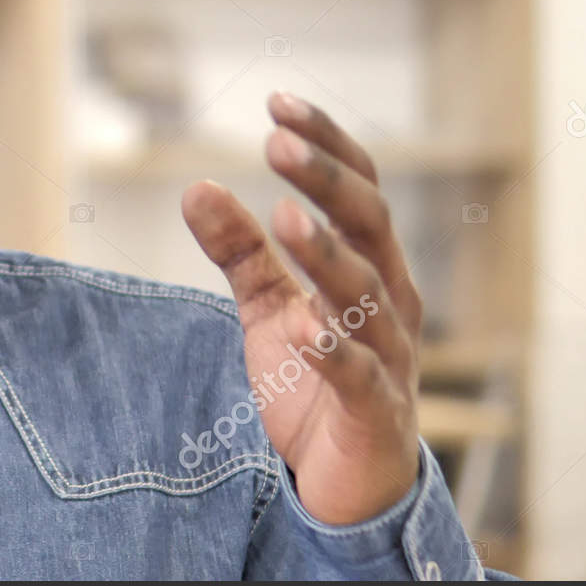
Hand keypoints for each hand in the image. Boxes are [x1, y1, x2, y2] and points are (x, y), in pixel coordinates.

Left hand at [182, 93, 422, 524]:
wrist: (348, 483)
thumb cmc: (312, 383)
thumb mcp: (266, 308)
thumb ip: (238, 251)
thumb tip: (196, 185)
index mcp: (369, 268)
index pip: (358, 189)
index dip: (325, 145)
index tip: (277, 102)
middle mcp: (390, 302)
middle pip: (370, 226)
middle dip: (326, 182)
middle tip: (276, 145)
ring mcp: (389, 357)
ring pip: (367, 296)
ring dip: (326, 256)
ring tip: (285, 217)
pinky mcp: (373, 412)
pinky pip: (358, 376)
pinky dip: (334, 350)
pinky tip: (305, 325)